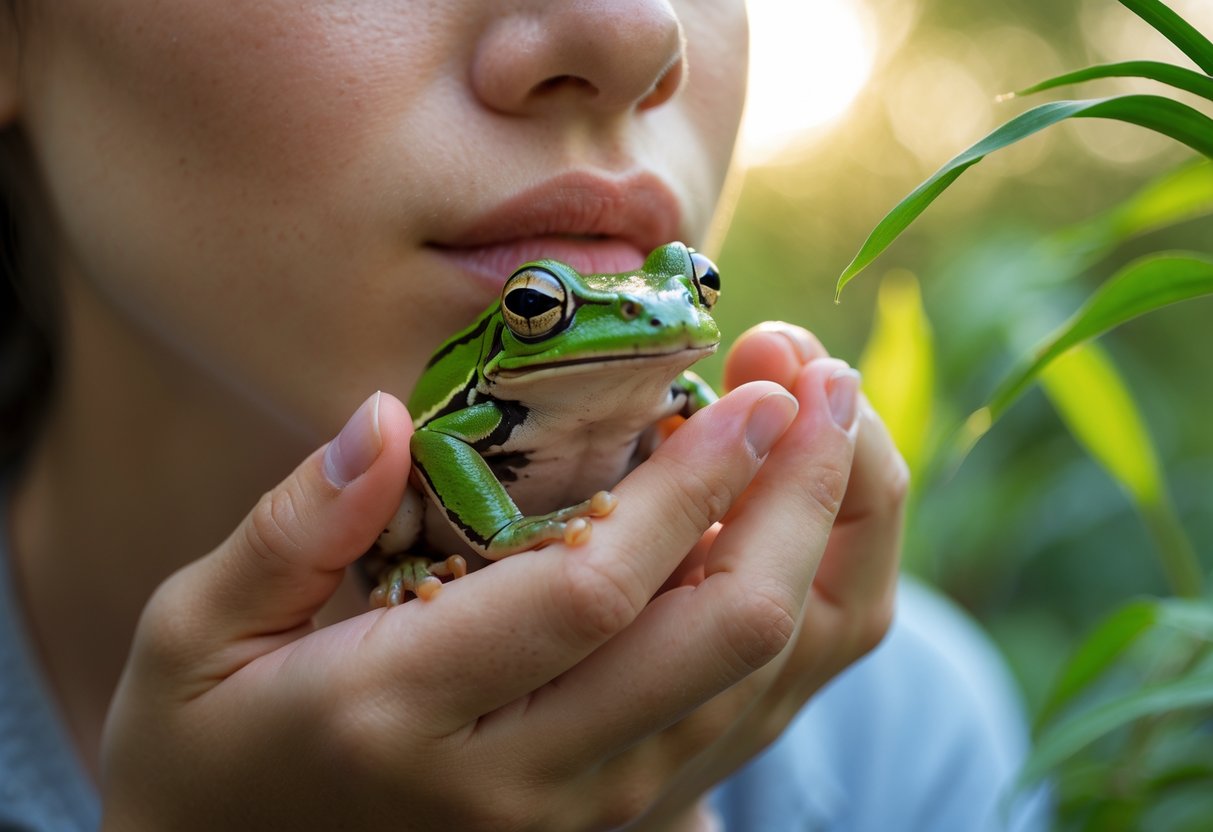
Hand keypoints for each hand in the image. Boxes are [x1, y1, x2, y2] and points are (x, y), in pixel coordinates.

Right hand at [99, 322, 896, 829]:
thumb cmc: (208, 747)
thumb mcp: (195, 634)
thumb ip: (290, 527)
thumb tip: (384, 417)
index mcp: (402, 712)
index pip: (590, 592)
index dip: (691, 486)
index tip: (756, 392)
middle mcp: (518, 781)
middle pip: (715, 639)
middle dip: (796, 502)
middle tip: (824, 383)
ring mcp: (581, 812)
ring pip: (751, 683)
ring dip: (809, 547)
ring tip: (827, 429)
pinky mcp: (613, 816)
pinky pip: (737, 714)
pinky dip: (784, 610)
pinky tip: (786, 519)